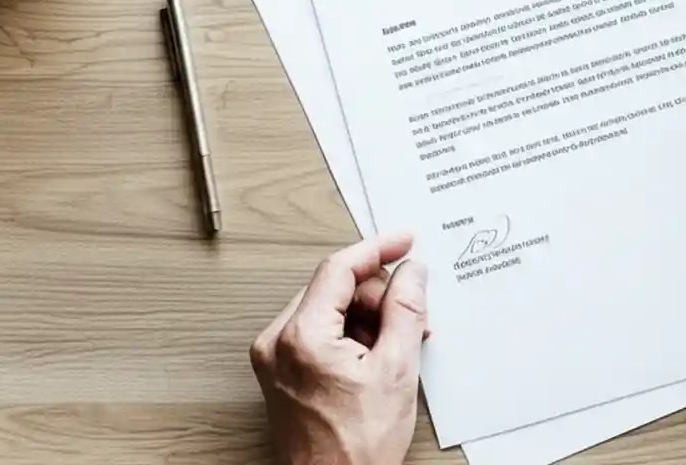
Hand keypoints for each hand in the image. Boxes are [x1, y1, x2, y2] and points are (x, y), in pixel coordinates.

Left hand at [250, 232, 428, 464]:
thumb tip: (412, 272)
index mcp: (302, 336)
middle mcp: (277, 342)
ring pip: (328, 309)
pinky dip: (350, 335)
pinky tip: (376, 356)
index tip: (404, 241)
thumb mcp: (397, 370)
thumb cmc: (357, 448)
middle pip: (334, 288)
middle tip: (412, 317)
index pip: (339, 268)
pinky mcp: (278, 371)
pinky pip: (318, 332)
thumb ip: (406, 310)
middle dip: (377, 296)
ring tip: (397, 346)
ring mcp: (273, 358)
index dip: (378, 249)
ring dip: (366, 318)